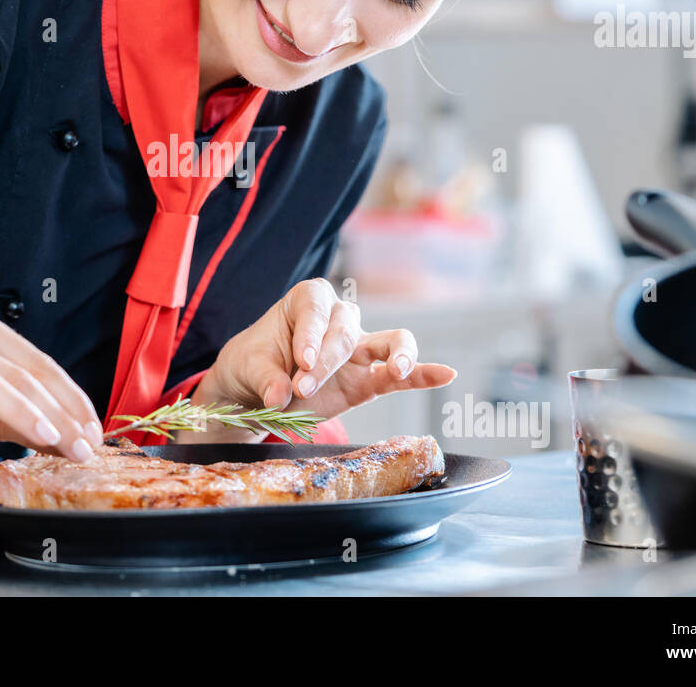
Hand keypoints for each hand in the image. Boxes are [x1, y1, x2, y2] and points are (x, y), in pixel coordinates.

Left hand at [181, 278, 455, 441]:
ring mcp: (360, 349)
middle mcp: (340, 318)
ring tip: (399, 368)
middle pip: (346, 333)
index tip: (302, 363)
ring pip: (389, 342)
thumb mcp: (249, 366)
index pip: (318, 310)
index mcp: (308, 300)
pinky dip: (425, 374)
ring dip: (398, 355)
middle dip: (327, 362)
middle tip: (302, 388)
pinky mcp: (370, 379)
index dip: (312, 336)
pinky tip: (446, 374)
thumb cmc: (255, 363)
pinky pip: (403, 376)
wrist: (258, 389)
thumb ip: (266, 379)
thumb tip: (278, 396)